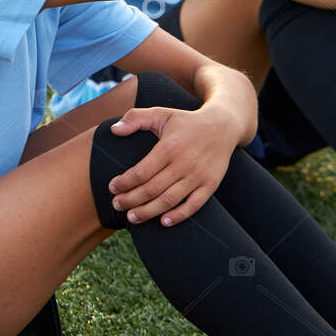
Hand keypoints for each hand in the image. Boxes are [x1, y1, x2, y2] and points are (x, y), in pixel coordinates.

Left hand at [106, 104, 237, 226]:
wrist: (223, 126)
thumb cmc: (187, 122)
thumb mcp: (161, 113)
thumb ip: (135, 118)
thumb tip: (114, 130)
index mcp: (169, 147)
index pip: (141, 172)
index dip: (124, 183)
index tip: (112, 187)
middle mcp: (183, 163)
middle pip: (152, 189)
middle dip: (130, 200)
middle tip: (117, 205)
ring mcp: (198, 176)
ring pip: (169, 200)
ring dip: (148, 212)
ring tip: (132, 217)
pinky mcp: (210, 185)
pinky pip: (193, 205)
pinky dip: (179, 216)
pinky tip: (163, 221)